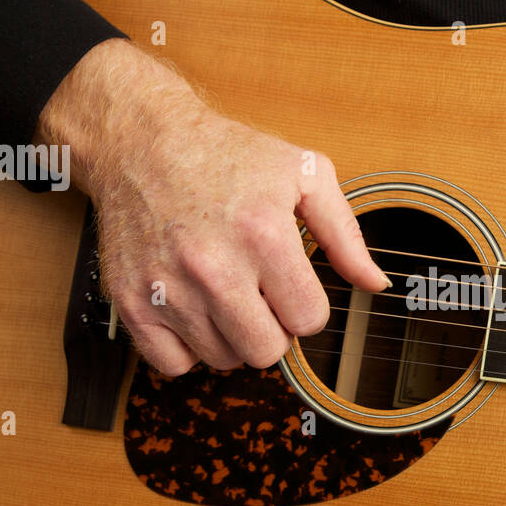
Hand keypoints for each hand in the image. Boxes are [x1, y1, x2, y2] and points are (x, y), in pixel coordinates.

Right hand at [34, 38, 388, 375]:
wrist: (141, 140)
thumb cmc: (227, 155)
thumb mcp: (303, 175)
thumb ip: (345, 234)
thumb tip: (375, 284)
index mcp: (264, 234)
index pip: (309, 320)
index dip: (307, 306)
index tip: (291, 284)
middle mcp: (213, 267)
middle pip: (267, 351)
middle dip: (274, 328)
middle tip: (261, 295)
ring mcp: (167, 287)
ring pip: (223, 360)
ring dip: (232, 336)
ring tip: (225, 294)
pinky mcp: (130, 301)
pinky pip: (173, 364)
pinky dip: (187, 348)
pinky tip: (193, 310)